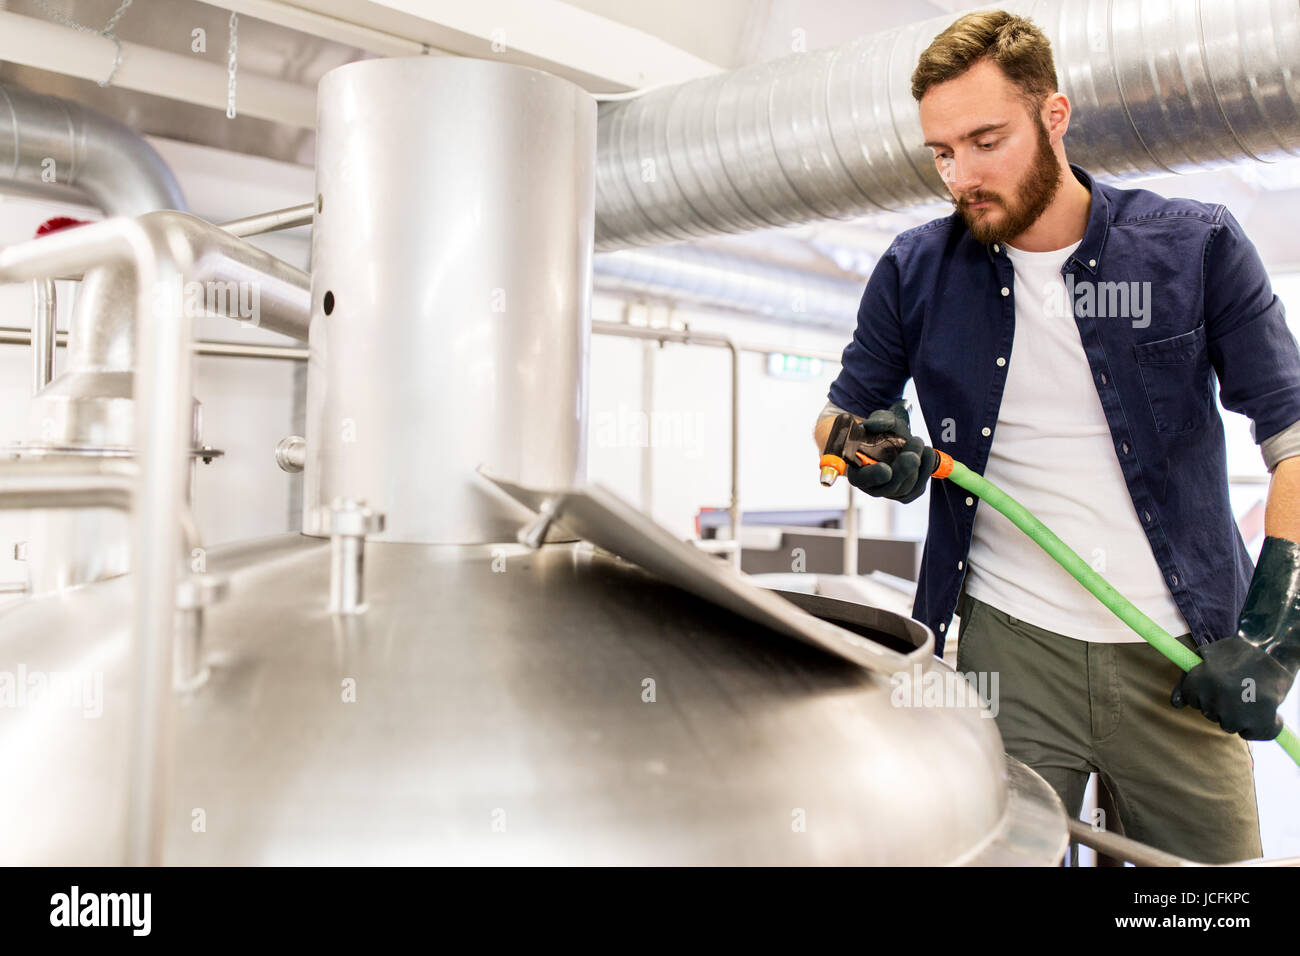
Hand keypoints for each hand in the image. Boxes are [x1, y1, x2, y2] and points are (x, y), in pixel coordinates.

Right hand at [845, 402, 937, 503]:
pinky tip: (927, 453)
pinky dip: (926, 470)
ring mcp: (890, 492)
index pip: (861, 479)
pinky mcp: (907, 493)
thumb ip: (878, 421)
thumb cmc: (885, 430)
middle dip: (903, 471)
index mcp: (857, 470)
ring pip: (905, 488)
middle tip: (912, 455)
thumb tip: (873, 425)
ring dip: (917, 465)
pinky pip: (918, 488)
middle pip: (888, 487)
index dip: (873, 476)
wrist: (899, 437)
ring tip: (918, 442)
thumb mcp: (882, 419)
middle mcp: (872, 486)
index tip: (886, 469)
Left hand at [1171, 638, 1290, 739]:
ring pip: (1228, 725)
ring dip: (1237, 715)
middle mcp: (1215, 700)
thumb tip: (1175, 704)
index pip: (1191, 699)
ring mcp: (1237, 714)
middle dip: (1220, 703)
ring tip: (1249, 695)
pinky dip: (1256, 726)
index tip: (1217, 682)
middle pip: (1209, 713)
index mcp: (1199, 682)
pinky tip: (1261, 709)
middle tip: (1236, 686)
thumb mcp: (1205, 655)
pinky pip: (1249, 734)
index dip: (1204, 690)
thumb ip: (1186, 679)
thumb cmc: (1238, 652)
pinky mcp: (1260, 723)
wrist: (1274, 651)